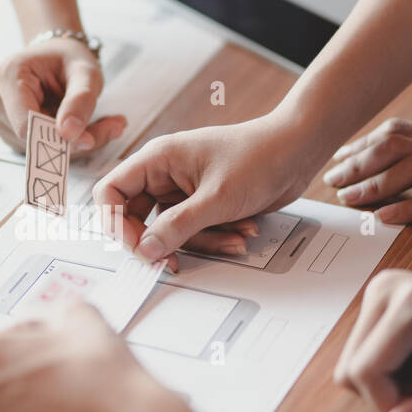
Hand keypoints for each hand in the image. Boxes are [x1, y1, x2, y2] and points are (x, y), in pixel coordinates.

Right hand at [0, 37, 126, 154]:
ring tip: (98, 124)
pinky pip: (39, 150)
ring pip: (39, 150)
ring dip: (73, 144)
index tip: (91, 137)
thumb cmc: (67, 59)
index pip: (27, 124)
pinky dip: (65, 145)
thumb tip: (69, 134)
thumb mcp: (85, 71)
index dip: (58, 137)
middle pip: (34, 140)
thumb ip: (81, 100)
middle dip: (74, 140)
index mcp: (6, 76)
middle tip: (112, 126)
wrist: (54, 57)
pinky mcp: (6, 133)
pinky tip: (80, 128)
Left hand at [0, 301, 187, 411]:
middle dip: (19, 373)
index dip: (25, 341)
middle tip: (56, 375)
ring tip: (64, 400)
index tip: (46, 349)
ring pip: (0, 408)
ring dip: (24, 402)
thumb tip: (29, 322)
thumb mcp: (76, 313)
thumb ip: (41, 311)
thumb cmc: (105, 379)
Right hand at [93, 118, 315, 266]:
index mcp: (157, 160)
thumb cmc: (260, 157)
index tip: (138, 247)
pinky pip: (195, 231)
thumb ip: (177, 227)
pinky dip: (218, 237)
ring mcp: (184, 190)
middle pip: (137, 218)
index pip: (112, 192)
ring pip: (171, 230)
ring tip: (235, 238)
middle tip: (172, 262)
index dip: (116, 223)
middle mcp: (165, 174)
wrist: (300, 149)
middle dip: (159, 242)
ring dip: (202, 242)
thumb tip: (146, 251)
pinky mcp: (204, 204)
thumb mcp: (216, 198)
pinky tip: (244, 232)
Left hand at [322, 109, 411, 222]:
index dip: (364, 144)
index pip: (399, 133)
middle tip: (330, 179)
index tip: (341, 157)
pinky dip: (409, 208)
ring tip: (346, 199)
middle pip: (393, 150)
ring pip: (408, 172)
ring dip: (372, 186)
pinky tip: (385, 218)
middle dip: (357, 164)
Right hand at [334, 267, 411, 411]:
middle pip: (350, 369)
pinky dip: (385, 368)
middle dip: (386, 394)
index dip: (388, 405)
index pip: (364, 371)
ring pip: (351, 362)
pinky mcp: (378, 296)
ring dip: (385, 382)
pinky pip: (360, 350)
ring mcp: (380, 289)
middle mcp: (387, 290)